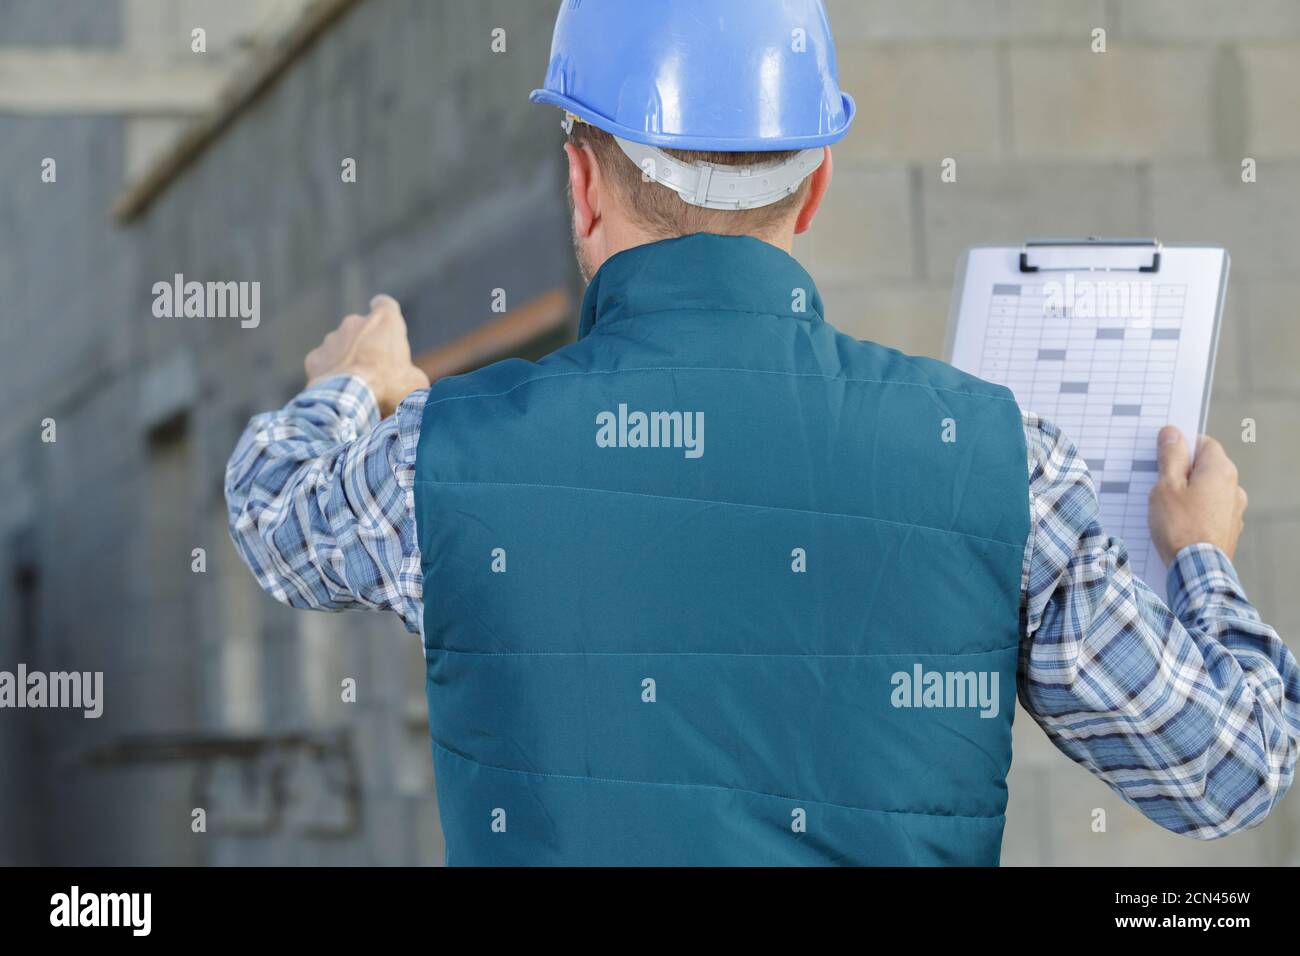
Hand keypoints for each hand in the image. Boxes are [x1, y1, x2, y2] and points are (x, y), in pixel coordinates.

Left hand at [306, 294, 429, 416]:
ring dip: (348, 359)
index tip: (385, 326)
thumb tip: (410, 380)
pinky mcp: (314, 357)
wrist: (350, 400)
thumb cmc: (389, 386)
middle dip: (367, 345)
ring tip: (356, 385)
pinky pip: (325, 363)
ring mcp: (331, 338)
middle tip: (375, 370)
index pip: (385, 304)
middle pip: (361, 328)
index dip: (386, 313)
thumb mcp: (416, 382)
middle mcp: (354, 322)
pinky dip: (330, 374)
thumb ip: (412, 373)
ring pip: (341, 346)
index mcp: (384, 321)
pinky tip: (338, 391)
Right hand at [1148, 426, 1247, 563]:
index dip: (1180, 445)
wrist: (1197, 569)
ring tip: (1165, 508)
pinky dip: (1196, 511)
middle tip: (1157, 482)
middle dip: (1181, 471)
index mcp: (1220, 469)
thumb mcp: (1166, 486)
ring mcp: (1234, 509)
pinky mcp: (1229, 528)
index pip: (1202, 443)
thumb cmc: (1180, 526)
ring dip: (1189, 493)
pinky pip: (1210, 510)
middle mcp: (1233, 486)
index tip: (1160, 454)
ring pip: (1207, 490)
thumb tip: (1172, 433)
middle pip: (1205, 467)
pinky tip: (1178, 523)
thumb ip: (1170, 457)